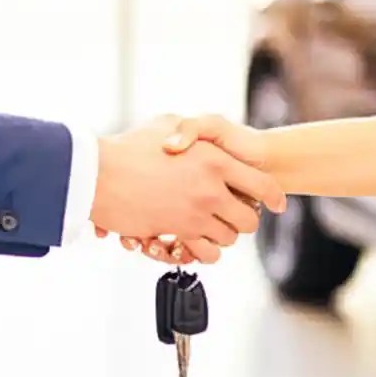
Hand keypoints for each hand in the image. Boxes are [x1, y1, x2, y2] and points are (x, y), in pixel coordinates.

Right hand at [90, 116, 284, 249]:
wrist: (99, 175)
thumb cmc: (129, 147)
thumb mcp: (167, 123)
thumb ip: (193, 130)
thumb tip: (205, 137)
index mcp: (215, 159)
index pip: (262, 185)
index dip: (273, 197)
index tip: (276, 204)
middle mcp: (211, 189)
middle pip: (249, 219)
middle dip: (244, 218)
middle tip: (231, 212)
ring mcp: (196, 214)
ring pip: (229, 238)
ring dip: (222, 233)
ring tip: (208, 223)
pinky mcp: (178, 233)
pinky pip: (208, 253)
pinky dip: (205, 250)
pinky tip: (194, 239)